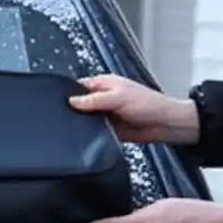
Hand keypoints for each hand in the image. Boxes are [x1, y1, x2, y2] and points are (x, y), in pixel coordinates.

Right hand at [69, 74, 199, 144]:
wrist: (164, 125)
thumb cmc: (149, 104)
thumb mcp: (119, 98)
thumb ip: (94, 100)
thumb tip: (72, 101)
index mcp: (104, 84)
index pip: (79, 86)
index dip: (68, 93)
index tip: (57, 102)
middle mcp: (103, 98)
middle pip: (80, 104)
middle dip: (73, 110)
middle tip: (63, 118)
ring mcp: (105, 114)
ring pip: (85, 119)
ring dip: (82, 124)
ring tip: (73, 128)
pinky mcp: (108, 128)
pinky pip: (93, 132)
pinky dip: (90, 135)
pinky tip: (85, 138)